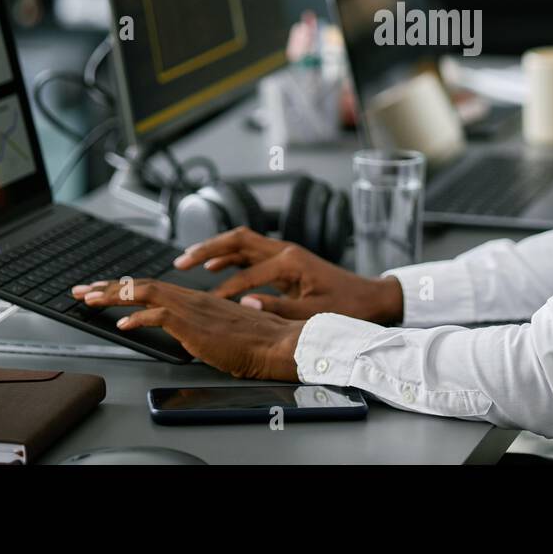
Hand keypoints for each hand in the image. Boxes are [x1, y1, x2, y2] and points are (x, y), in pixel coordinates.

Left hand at [69, 278, 302, 379]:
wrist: (275, 343)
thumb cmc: (255, 341)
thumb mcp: (219, 331)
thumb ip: (199, 327)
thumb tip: (186, 333)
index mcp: (196, 299)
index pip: (152, 288)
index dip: (124, 289)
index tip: (102, 291)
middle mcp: (191, 298)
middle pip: (141, 285)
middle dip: (107, 287)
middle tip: (82, 291)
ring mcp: (192, 308)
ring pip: (145, 292)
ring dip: (114, 296)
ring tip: (90, 300)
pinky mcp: (194, 323)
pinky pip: (160, 315)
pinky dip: (138, 318)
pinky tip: (123, 325)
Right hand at [173, 226, 403, 323]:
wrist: (371, 297)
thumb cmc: (347, 306)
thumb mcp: (313, 312)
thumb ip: (278, 307)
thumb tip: (244, 305)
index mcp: (291, 263)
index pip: (248, 273)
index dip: (225, 289)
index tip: (205, 303)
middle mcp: (286, 251)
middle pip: (238, 240)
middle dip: (208, 249)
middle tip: (180, 262)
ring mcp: (286, 252)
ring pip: (242, 242)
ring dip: (215, 249)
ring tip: (188, 261)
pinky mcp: (287, 259)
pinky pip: (251, 252)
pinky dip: (230, 257)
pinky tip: (215, 268)